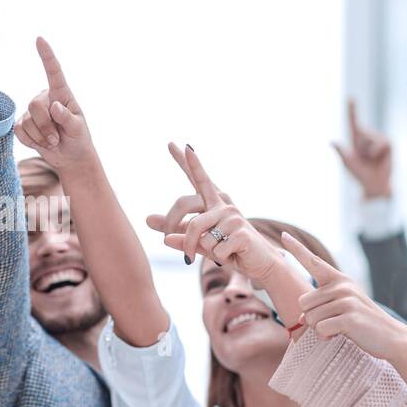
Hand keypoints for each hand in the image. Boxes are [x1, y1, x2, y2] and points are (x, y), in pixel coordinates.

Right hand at [13, 39, 95, 173]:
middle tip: (57, 138)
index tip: (40, 39)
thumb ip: (68, 118)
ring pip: (27, 121)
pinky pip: (19, 131)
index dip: (46, 56)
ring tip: (52, 141)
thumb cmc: (78, 138)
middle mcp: (45, 98)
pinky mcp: (23, 123)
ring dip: (41, 137)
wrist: (69, 156)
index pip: (53, 72)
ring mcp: (32, 111)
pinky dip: (31, 142)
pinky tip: (41, 143)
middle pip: (35, 105)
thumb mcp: (78, 130)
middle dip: (46, 126)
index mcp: (61, 93)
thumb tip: (55, 106)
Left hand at [148, 143, 279, 280]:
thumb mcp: (199, 241)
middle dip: (170, 226)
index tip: (172, 144)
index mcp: (213, 203)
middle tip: (178, 251)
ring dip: (203, 251)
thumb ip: (176, 231)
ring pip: (199, 236)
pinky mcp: (240, 232)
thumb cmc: (228, 250)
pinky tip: (233, 255)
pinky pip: (214, 249)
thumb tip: (147, 219)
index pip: (197, 178)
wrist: (259, 263)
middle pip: (184, 206)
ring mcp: (233, 216)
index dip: (186, 162)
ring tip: (221, 253)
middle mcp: (223, 204)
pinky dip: (219, 258)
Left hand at [282, 231, 406, 358]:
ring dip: (320, 329)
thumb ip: (321, 305)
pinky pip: (320, 329)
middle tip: (333, 321)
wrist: (391, 337)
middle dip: (312, 318)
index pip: (313, 261)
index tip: (282, 234)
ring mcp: (347, 300)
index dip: (296, 248)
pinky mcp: (349, 317)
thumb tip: (300, 318)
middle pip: (303, 303)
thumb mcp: (342, 306)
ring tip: (340, 328)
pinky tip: (342, 334)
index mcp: (339, 280)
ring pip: (310, 318)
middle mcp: (342, 286)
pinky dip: (326, 337)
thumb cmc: (362, 322)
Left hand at [332, 98, 391, 198]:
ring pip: (370, 137)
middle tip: (363, 159)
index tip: (350, 98)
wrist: (374, 185)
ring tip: (371, 160)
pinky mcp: (388, 144)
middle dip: (359, 146)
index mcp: (356, 141)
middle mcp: (368, 137)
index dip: (352, 110)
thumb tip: (332, 141)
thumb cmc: (360, 175)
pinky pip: (381, 143)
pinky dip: (377, 152)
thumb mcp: (348, 163)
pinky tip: (379, 159)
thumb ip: (341, 152)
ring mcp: (379, 140)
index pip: (353, 123)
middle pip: (360, 131)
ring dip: (368, 151)